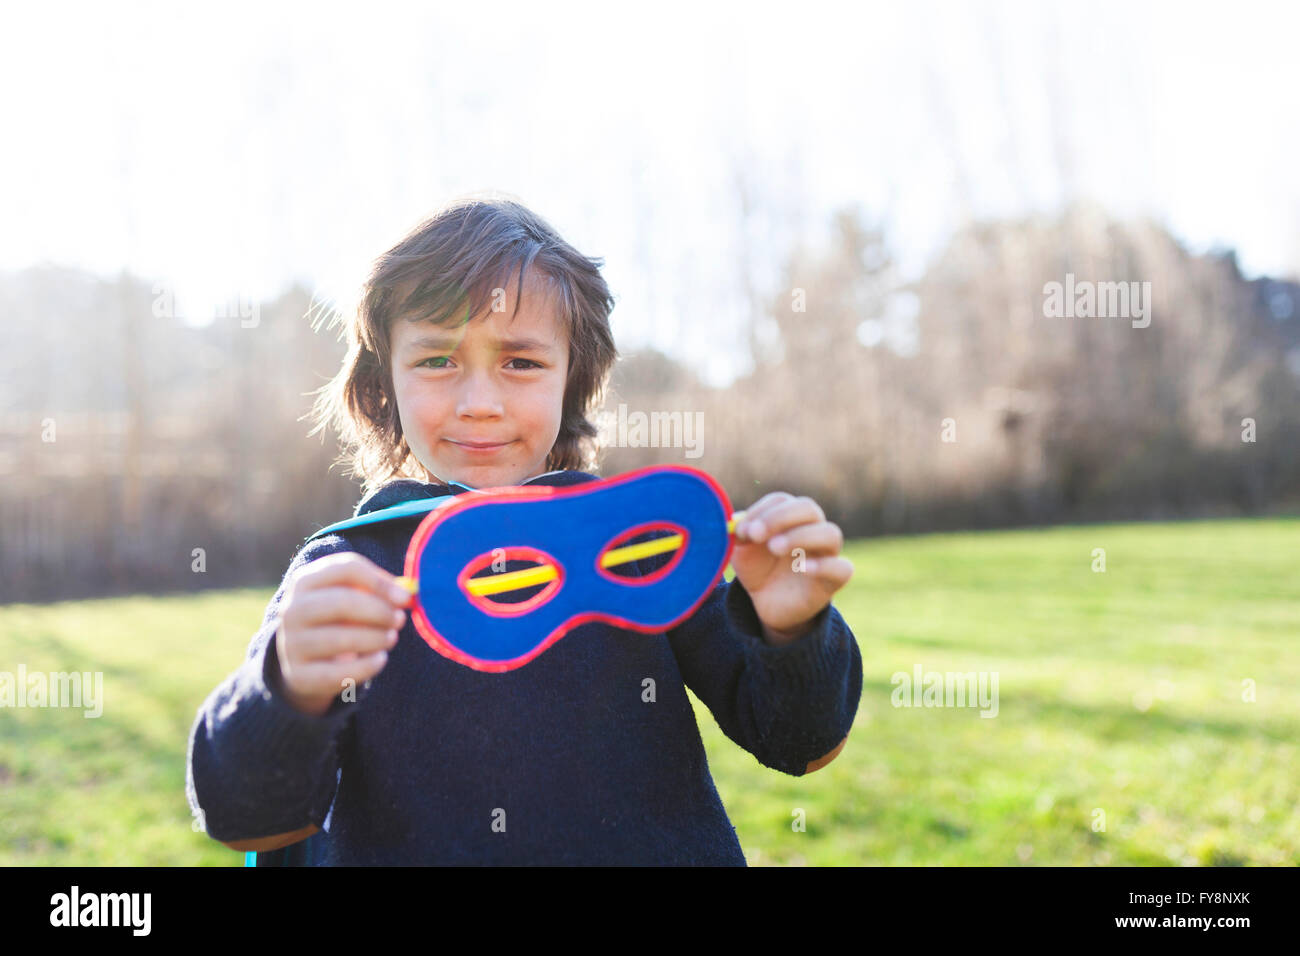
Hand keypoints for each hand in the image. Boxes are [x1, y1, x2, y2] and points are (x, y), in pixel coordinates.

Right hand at [274, 553, 410, 716]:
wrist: (303, 664)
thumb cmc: (337, 621)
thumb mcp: (351, 598)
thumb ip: (378, 591)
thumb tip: (407, 595)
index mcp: (305, 581)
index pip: (345, 568)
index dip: (380, 581)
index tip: (405, 597)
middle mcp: (292, 609)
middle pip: (341, 602)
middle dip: (379, 611)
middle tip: (400, 620)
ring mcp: (291, 644)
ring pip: (340, 639)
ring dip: (375, 638)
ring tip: (391, 638)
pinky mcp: (299, 676)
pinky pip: (337, 673)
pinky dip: (366, 666)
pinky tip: (381, 659)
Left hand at [731, 493, 853, 645]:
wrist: (768, 605)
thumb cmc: (758, 570)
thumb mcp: (742, 553)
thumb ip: (740, 537)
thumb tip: (736, 523)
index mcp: (789, 517)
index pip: (781, 500)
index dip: (761, 510)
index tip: (741, 529)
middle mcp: (812, 529)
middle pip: (808, 508)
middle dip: (780, 517)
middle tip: (756, 534)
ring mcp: (826, 553)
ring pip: (830, 533)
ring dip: (800, 536)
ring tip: (774, 548)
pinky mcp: (833, 580)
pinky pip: (842, 568)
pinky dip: (824, 565)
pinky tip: (801, 568)